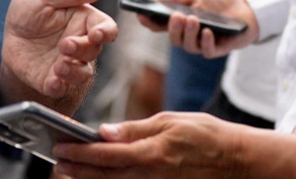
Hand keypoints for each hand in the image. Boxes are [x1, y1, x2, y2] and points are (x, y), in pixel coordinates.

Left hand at [1, 0, 117, 111]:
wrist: (7, 33)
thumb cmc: (31, 11)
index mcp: (84, 21)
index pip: (106, 28)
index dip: (105, 33)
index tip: (97, 34)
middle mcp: (80, 44)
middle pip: (94, 51)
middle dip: (82, 49)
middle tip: (65, 45)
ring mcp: (67, 63)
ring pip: (82, 73)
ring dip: (73, 72)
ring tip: (59, 66)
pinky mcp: (50, 79)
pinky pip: (60, 88)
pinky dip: (59, 87)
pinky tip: (53, 81)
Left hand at [53, 112, 251, 178]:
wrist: (237, 162)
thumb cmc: (207, 136)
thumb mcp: (171, 121)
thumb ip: (135, 129)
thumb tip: (105, 131)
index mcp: (150, 154)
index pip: (104, 154)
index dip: (79, 151)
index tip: (60, 145)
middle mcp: (149, 176)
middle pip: (102, 176)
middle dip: (77, 169)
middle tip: (58, 162)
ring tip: (71, 172)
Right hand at [139, 0, 257, 58]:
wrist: (247, 4)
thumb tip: (154, 0)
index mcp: (180, 21)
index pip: (159, 26)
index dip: (148, 22)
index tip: (140, 15)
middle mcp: (189, 35)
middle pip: (173, 38)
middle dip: (172, 29)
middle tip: (176, 16)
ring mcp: (203, 43)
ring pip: (188, 46)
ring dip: (188, 34)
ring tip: (193, 19)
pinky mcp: (218, 49)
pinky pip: (207, 51)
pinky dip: (205, 42)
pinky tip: (206, 31)